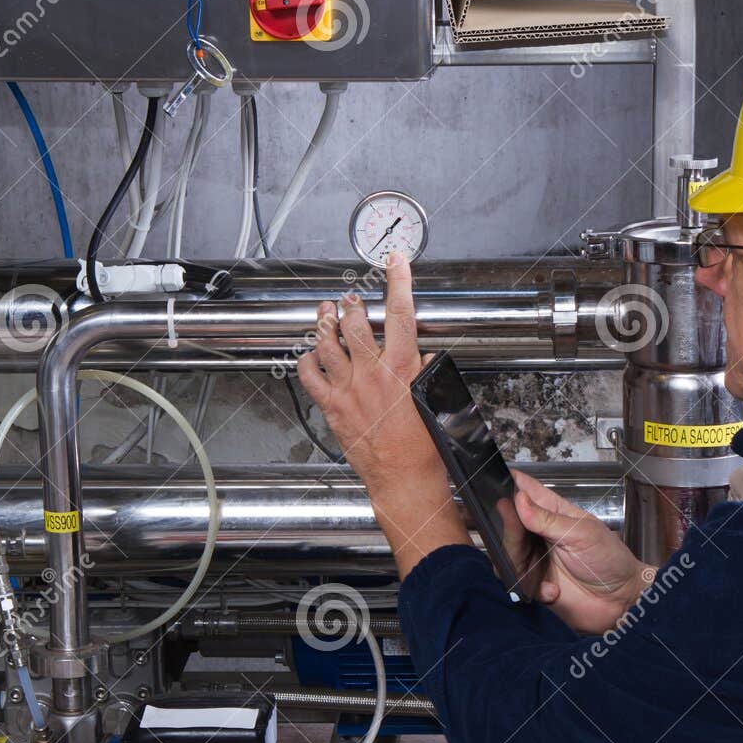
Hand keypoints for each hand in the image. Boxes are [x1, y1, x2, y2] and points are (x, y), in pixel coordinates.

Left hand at [297, 253, 469, 577]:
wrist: (404, 481)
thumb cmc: (424, 449)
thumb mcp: (436, 403)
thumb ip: (427, 374)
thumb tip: (422, 357)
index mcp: (403, 370)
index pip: (401, 314)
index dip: (398, 282)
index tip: (395, 262)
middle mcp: (372, 375)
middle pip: (355, 323)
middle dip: (351, 303)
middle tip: (350, 296)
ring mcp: (348, 390)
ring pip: (327, 343)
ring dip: (324, 323)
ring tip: (324, 311)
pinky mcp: (332, 408)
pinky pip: (310, 375)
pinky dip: (307, 360)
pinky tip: (310, 354)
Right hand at [510, 469, 655, 634]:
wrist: (621, 602)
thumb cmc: (609, 559)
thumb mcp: (582, 534)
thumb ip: (547, 519)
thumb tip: (518, 499)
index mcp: (553, 512)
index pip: (526, 490)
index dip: (509, 483)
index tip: (491, 481)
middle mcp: (539, 533)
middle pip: (508, 523)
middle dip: (508, 528)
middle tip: (518, 535)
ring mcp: (535, 558)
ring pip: (505, 553)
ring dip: (515, 561)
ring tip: (532, 570)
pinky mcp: (533, 584)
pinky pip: (514, 582)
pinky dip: (530, 586)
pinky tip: (552, 591)